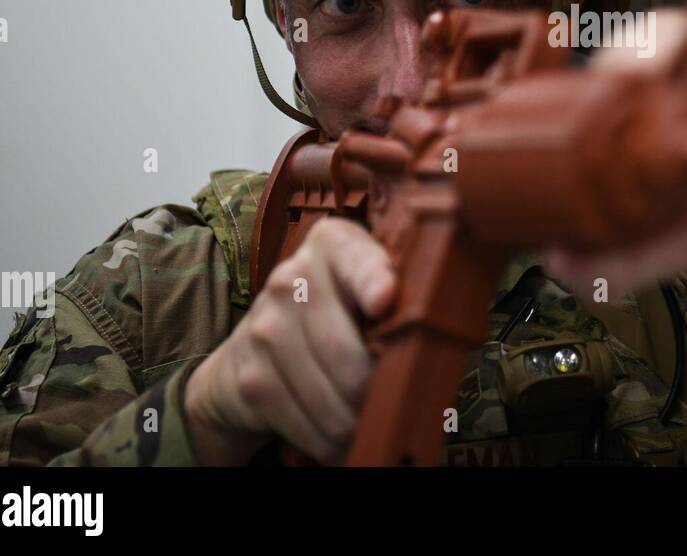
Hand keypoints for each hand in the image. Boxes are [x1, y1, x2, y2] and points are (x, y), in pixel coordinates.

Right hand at [183, 217, 394, 464]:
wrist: (252, 348)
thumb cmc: (335, 313)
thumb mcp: (366, 287)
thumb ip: (399, 294)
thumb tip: (435, 337)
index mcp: (332, 245)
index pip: (354, 258)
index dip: (370, 279)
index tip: (384, 301)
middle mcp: (292, 279)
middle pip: (344, 349)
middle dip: (377, 390)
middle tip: (398, 405)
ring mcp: (266, 328)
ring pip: (327, 394)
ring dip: (355, 424)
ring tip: (373, 428)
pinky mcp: (252, 377)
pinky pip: (301, 421)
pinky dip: (327, 442)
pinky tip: (342, 442)